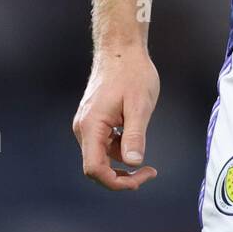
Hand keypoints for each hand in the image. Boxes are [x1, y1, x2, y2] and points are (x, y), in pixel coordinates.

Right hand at [73, 45, 159, 190]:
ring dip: (122, 162)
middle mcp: (84, 128)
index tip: (141, 179)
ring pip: (101, 156)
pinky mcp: (94, 120)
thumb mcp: (139, 105)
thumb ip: (134, 135)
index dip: (116, 182)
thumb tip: (134, 163)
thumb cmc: (132, 73)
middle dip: (121, 177)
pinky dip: (120, 149)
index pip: (95, 168)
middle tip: (149, 173)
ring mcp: (87, 124)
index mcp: (91, 126)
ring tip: (147, 158)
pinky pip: (104, 144)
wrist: (122, 50)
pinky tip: (135, 138)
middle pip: (96, 167)